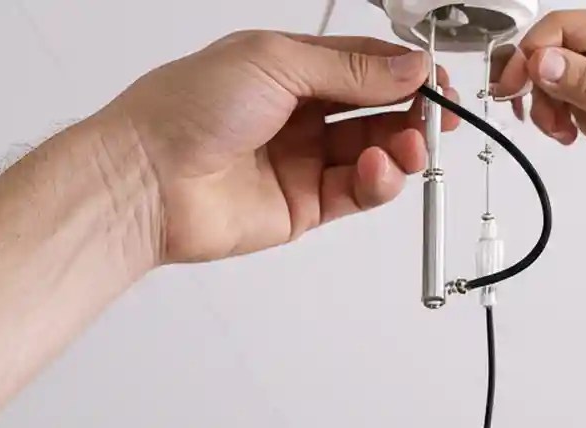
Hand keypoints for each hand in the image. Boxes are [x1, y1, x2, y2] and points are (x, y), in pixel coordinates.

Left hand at [101, 32, 459, 263]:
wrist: (146, 179)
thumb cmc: (185, 108)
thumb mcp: (276, 63)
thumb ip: (351, 69)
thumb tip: (410, 66)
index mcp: (288, 66)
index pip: (364, 63)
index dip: (404, 71)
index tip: (438, 79)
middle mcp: (297, 112)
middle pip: (375, 108)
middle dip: (412, 111)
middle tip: (438, 116)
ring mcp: (301, 160)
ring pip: (373, 152)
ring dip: (401, 147)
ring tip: (411, 146)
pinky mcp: (303, 205)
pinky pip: (357, 192)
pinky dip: (378, 182)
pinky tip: (380, 169)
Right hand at [495, 11, 585, 205]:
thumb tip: (544, 62)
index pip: (563, 27)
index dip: (532, 52)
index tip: (515, 82)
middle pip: (548, 51)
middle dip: (531, 80)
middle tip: (522, 107)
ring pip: (547, 80)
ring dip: (541, 105)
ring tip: (558, 130)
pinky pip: (556, 104)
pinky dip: (550, 120)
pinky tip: (565, 135)